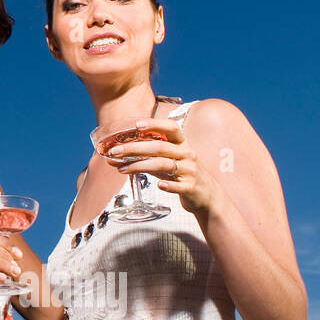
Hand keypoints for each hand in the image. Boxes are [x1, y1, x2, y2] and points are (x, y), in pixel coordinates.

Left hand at [104, 117, 218, 215]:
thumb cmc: (181, 174)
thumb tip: (112, 157)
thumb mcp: (165, 161)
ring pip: (164, 164)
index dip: (155, 124)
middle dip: (135, 148)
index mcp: (182, 144)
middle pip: (160, 147)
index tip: (137, 126)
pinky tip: (158, 185)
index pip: (171, 128)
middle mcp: (187, 154)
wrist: (206, 195)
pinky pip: (179, 186)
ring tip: (121, 169)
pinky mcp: (191, 187)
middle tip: (115, 151)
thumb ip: (143, 158)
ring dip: (140, 166)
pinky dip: (168, 186)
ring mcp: (190, 170)